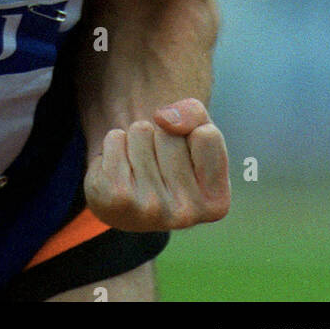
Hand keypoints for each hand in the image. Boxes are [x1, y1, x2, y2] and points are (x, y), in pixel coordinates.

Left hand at [83, 97, 230, 230]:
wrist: (122, 197)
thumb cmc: (167, 160)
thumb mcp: (194, 134)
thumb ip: (195, 114)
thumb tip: (163, 118)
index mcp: (216, 203)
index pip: (207, 135)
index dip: (191, 132)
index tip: (184, 153)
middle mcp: (185, 215)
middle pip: (169, 133)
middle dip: (159, 135)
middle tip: (155, 162)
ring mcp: (149, 210)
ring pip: (140, 131)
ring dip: (135, 139)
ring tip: (135, 166)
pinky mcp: (115, 198)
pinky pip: (115, 138)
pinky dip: (113, 143)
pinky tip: (116, 169)